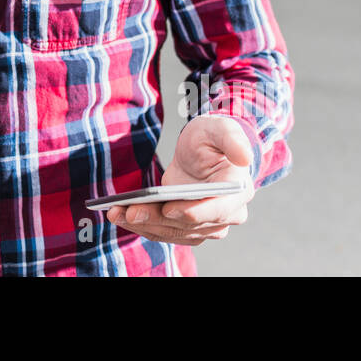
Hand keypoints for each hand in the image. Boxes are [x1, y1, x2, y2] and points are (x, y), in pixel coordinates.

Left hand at [105, 114, 254, 245]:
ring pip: (174, 232)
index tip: (168, 209)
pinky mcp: (186, 227)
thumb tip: (244, 156)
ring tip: (116, 213)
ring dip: (144, 225)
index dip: (193, 212)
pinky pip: (164, 232)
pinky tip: (120, 215)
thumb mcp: (220, 128)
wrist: (201, 150)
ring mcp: (206, 225)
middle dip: (157, 219)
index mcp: (238, 192)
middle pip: (190, 225)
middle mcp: (226, 215)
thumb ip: (232, 139)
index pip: (217, 210)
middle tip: (129, 211)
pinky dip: (142, 226)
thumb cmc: (212, 137)